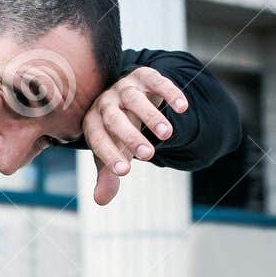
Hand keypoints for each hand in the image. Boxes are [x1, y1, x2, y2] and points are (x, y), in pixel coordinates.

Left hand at [83, 66, 188, 204]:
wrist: (130, 99)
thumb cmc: (118, 132)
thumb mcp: (114, 152)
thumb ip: (108, 175)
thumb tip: (100, 201)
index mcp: (93, 122)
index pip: (97, 139)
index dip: (109, 155)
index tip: (126, 172)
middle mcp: (105, 102)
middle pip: (114, 118)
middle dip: (130, 137)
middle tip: (148, 155)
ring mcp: (124, 87)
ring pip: (135, 100)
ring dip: (151, 117)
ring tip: (167, 135)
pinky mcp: (144, 76)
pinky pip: (156, 81)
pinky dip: (169, 92)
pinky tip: (182, 107)